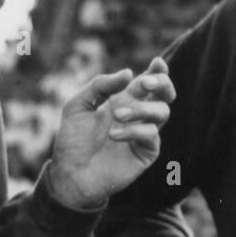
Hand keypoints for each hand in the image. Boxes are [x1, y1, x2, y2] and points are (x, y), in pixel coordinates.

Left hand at [46, 57, 175, 209]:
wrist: (70, 174)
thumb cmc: (73, 140)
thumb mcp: (78, 105)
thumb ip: (101, 85)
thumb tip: (129, 73)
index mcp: (125, 100)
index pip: (149, 82)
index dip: (159, 71)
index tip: (157, 63)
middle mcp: (138, 114)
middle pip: (165, 94)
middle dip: (161, 84)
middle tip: (145, 83)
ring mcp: (144, 133)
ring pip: (162, 112)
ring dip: (141, 108)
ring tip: (117, 115)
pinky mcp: (146, 152)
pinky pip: (151, 135)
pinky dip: (134, 130)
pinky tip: (114, 134)